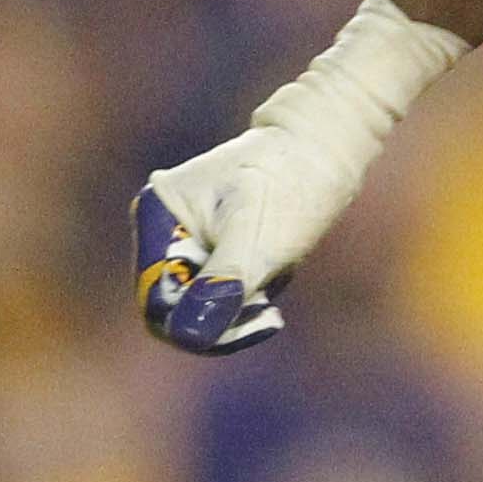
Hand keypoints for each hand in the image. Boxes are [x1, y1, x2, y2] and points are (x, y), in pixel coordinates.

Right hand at [132, 0, 461, 354]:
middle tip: (268, 309)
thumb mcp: (259, 240)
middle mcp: (162, 223)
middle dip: (222, 315)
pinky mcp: (210, 237)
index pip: (156, 302)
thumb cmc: (294, 184)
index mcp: (160, 216)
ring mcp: (184, 230)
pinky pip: (219, 286)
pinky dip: (246, 290)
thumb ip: (222, 286)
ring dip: (238, 304)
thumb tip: (189, 336)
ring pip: (199, 301)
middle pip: (175, 306)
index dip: (196, 325)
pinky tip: (274, 270)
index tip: (254, 318)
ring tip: (276, 278)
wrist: (326, 144)